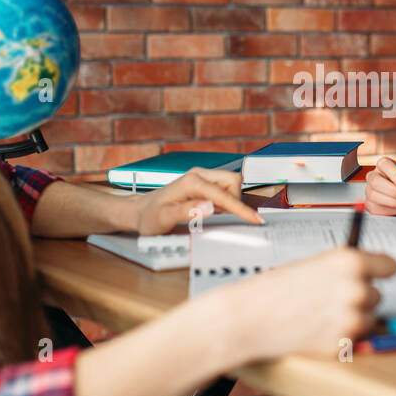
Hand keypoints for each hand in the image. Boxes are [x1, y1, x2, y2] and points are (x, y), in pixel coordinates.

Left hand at [134, 168, 262, 235]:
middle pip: (233, 181)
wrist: (139, 211)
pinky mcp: (203, 183)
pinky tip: (211, 211)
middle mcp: (198, 175)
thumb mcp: (165, 219)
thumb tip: (210, 206)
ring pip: (231, 183)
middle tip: (222, 217)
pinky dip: (225, 200)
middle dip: (235, 201)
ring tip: (212, 215)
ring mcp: (201, 177)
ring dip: (230, 200)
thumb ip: (188, 212)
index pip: (224, 194)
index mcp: (191, 182)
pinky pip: (224, 188)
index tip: (255, 220)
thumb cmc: (149, 217)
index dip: (241, 208)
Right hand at [217, 247, 395, 359]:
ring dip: (352, 319)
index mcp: (350, 262)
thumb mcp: (313, 265)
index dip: (380, 271)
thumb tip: (368, 273)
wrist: (248, 318)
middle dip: (358, 298)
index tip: (378, 274)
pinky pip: (354, 340)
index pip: (390, 266)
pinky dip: (339, 338)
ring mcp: (351, 320)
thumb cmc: (273, 290)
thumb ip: (343, 269)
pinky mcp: (343, 345)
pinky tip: (316, 330)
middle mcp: (356, 290)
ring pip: (369, 320)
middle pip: (377, 295)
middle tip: (330, 298)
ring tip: (320, 315)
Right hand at [365, 157, 395, 215]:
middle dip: (393, 192)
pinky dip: (392, 211)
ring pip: (375, 197)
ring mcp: (370, 191)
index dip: (394, 174)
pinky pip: (377, 209)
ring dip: (394, 203)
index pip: (384, 164)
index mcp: (384, 164)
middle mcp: (373, 176)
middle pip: (375, 182)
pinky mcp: (371, 205)